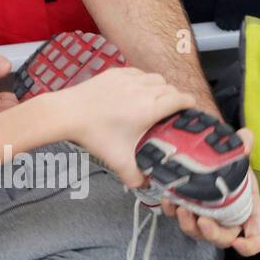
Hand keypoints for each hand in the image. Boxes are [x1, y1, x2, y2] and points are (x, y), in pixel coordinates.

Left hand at [66, 68, 194, 186]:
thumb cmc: (94, 135)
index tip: (191, 110)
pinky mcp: (117, 72)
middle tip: (171, 110)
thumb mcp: (118, 160)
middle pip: (170, 88)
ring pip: (156, 78)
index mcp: (150, 108)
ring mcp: (130, 78)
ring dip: (160, 87)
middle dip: (175, 98)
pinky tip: (136, 91)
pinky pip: (139, 72)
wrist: (69, 113)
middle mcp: (144, 90)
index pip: (181, 99)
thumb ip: (135, 177)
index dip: (189, 104)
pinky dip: (143, 80)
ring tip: (155, 100)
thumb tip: (145, 186)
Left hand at [162, 127, 259, 256]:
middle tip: (202, 221)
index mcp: (247, 210)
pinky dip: (172, 212)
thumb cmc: (230, 161)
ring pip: (197, 233)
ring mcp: (206, 217)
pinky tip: (169, 200)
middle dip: (211, 234)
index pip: (256, 239)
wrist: (209, 154)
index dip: (249, 246)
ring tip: (182, 208)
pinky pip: (177, 218)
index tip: (238, 242)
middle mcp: (227, 219)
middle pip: (222, 239)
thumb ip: (244, 146)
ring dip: (189, 225)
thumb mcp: (238, 153)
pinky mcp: (187, 210)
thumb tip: (245, 137)